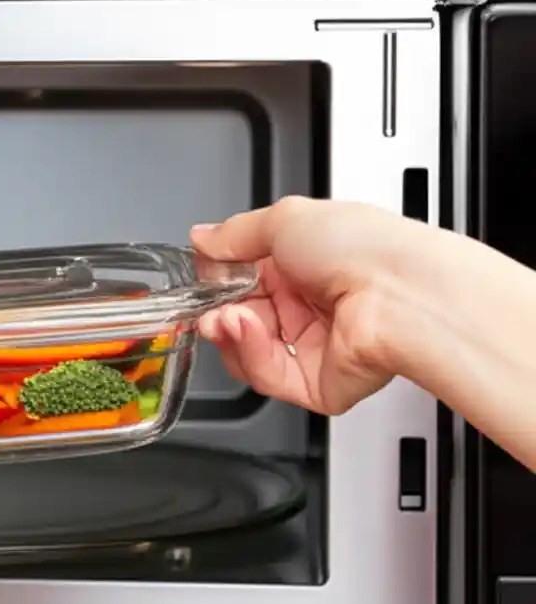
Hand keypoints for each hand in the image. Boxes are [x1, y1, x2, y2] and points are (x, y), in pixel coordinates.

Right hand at [190, 196, 437, 415]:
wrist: (402, 294)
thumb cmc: (365, 249)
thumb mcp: (285, 219)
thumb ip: (236, 233)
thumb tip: (203, 237)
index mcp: (306, 264)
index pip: (246, 280)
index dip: (218, 282)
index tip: (202, 278)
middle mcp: (311, 306)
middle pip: (242, 320)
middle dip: (216, 312)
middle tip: (207, 305)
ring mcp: (315, 346)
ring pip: (248, 353)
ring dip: (230, 333)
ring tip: (229, 317)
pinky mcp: (318, 384)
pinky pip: (268, 378)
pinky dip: (250, 354)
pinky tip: (247, 330)